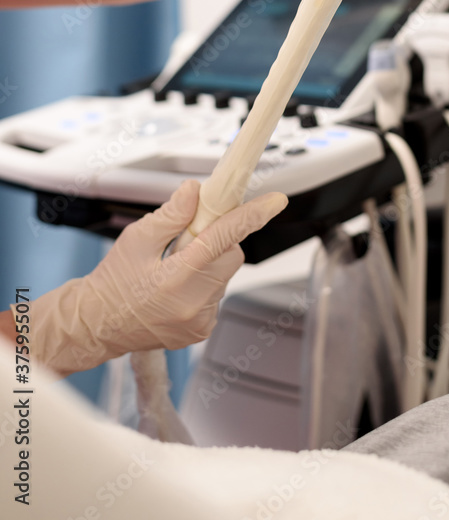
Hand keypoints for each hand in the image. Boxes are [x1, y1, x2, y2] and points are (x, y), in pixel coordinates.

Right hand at [21, 180, 286, 374]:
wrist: (97, 324)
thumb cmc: (113, 282)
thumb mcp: (136, 239)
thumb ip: (171, 215)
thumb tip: (196, 192)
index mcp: (175, 280)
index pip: (222, 238)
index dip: (251, 215)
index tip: (276, 200)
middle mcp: (193, 305)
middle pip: (231, 255)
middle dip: (217, 240)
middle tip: (187, 240)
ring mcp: (200, 322)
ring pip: (225, 274)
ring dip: (209, 263)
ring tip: (174, 269)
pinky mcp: (202, 331)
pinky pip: (218, 293)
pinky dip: (205, 283)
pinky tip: (177, 288)